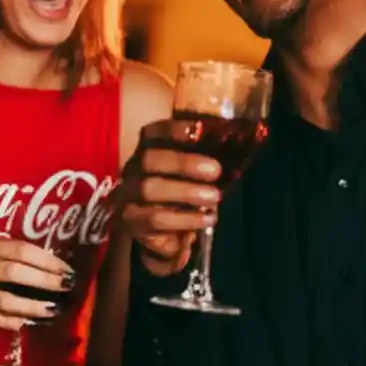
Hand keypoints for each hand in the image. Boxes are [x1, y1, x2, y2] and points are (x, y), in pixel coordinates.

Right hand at [0, 240, 73, 330]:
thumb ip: (21, 257)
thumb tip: (59, 269)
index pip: (21, 251)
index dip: (47, 260)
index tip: (67, 270)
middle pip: (13, 273)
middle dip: (43, 280)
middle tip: (66, 287)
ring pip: (4, 301)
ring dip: (32, 306)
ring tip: (53, 310)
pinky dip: (16, 322)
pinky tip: (33, 323)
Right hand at [117, 119, 221, 276]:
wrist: (166, 236)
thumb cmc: (183, 197)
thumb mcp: (194, 178)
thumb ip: (206, 164)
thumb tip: (237, 148)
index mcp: (147, 151)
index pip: (153, 133)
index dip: (173, 129)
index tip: (197, 130)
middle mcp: (133, 170)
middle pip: (149, 159)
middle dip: (183, 163)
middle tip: (215, 170)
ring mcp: (128, 197)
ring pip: (149, 190)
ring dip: (186, 192)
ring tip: (215, 197)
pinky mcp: (131, 223)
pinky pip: (156, 219)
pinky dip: (186, 219)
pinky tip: (208, 219)